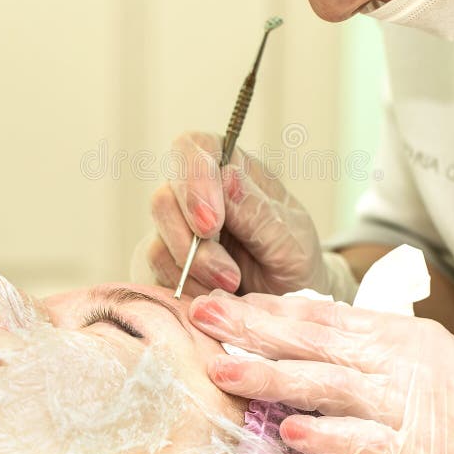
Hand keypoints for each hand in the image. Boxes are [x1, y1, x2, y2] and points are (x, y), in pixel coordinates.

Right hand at [136, 131, 337, 296]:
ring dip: (193, 264)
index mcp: (234, 169)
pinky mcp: (168, 258)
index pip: (197, 147)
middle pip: (166, 193)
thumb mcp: (291, 241)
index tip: (211, 223)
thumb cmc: (295, 263)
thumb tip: (227, 178)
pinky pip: (158, 265)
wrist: (289, 305)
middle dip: (189, 234)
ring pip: (158, 232)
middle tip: (225, 269)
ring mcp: (180, 225)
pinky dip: (185, 282)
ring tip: (232, 283)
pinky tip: (213, 292)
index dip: (194, 177)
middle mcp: (200, 192)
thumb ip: (258, 212)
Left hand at [188, 291, 453, 453]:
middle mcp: (390, 366)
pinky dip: (325, 438)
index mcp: (390, 335)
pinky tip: (290, 432)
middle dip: (251, 330)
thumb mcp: (419, 346)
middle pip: (309, 342)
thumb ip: (365, 336)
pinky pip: (361, 445)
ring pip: (325, 387)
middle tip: (203, 317)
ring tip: (223, 370)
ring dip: (270, 379)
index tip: (222, 301)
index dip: (265, 309)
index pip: (315, 316)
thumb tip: (307, 321)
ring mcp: (399, 411)